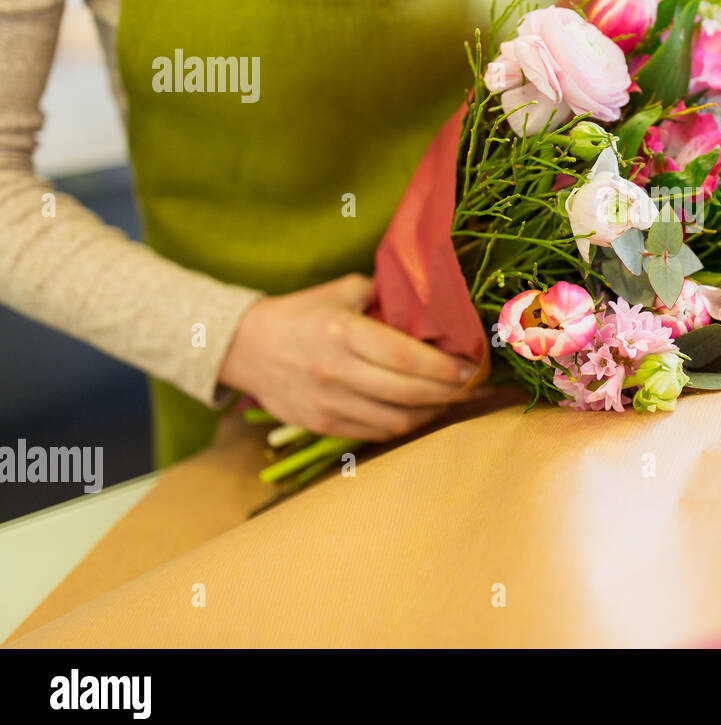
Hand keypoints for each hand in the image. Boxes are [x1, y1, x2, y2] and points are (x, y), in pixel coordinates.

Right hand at [219, 273, 477, 440]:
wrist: (243, 347)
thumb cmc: (300, 314)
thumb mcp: (342, 291)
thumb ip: (384, 296)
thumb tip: (430, 306)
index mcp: (344, 333)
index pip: (406, 356)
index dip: (444, 366)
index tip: (471, 366)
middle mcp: (337, 372)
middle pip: (409, 392)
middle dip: (450, 392)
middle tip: (474, 385)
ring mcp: (329, 403)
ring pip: (397, 420)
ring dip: (432, 412)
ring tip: (452, 399)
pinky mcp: (323, 425)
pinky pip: (376, 432)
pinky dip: (405, 424)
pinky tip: (420, 411)